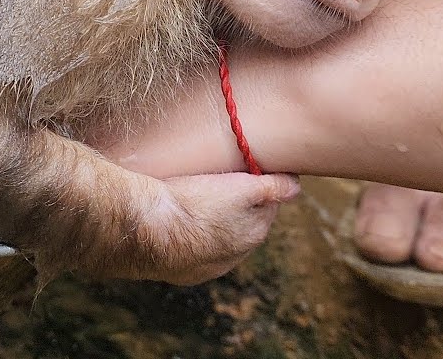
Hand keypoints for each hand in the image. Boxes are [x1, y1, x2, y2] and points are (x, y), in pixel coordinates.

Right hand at [133, 172, 298, 284]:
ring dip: (212, 222)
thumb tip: (295, 186)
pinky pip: (193, 250)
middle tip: (215, 181)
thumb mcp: (240, 188)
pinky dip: (191, 236)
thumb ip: (272, 187)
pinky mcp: (183, 272)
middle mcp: (236, 256)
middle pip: (244, 221)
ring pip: (218, 237)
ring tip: (193, 200)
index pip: (268, 202)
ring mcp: (208, 267)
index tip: (240, 169)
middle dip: (235, 204)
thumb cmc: (194, 205)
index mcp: (255, 233)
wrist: (146, 230)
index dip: (256, 183)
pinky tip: (178, 222)